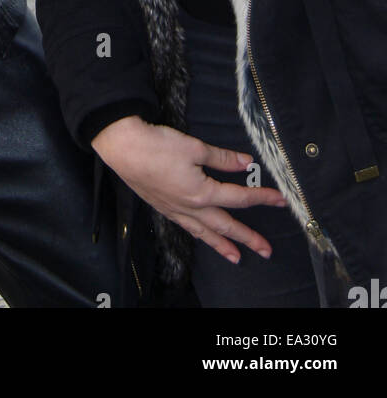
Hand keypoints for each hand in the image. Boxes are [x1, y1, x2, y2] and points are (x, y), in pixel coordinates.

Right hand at [92, 116, 286, 263]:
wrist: (123, 148)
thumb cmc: (157, 146)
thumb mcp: (194, 147)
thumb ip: (222, 158)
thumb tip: (245, 162)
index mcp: (202, 192)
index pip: (239, 198)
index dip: (261, 198)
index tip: (280, 200)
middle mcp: (190, 207)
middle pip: (225, 225)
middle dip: (247, 238)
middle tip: (266, 250)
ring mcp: (175, 210)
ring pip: (204, 233)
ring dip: (222, 245)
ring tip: (237, 257)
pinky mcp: (163, 206)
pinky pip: (187, 227)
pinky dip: (199, 235)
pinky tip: (202, 236)